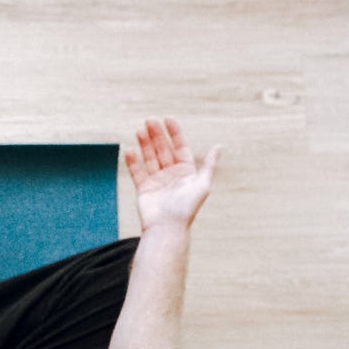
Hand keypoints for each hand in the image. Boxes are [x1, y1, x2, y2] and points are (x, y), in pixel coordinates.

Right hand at [124, 118, 220, 232]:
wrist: (167, 228)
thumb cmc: (186, 208)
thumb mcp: (202, 184)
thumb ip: (209, 165)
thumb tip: (219, 146)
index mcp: (186, 172)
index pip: (180, 147)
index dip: (174, 133)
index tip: (167, 119)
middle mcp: (171, 174)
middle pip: (163, 149)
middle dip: (156, 135)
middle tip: (149, 121)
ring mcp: (157, 180)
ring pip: (149, 157)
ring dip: (144, 144)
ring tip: (139, 130)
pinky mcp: (143, 188)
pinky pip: (137, 171)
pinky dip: (133, 161)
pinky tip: (129, 150)